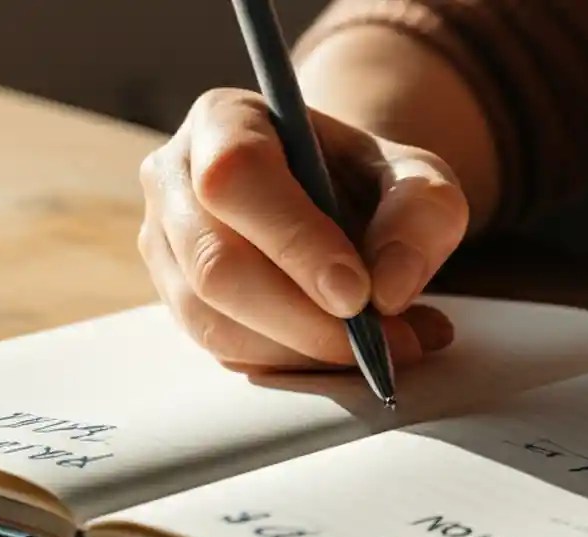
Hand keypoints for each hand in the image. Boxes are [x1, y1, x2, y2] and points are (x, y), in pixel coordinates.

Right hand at [137, 88, 467, 372]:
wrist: (334, 202)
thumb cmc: (367, 182)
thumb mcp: (417, 178)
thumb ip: (421, 216)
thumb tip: (389, 290)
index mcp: (225, 121)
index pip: (236, 178)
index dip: (294, 241)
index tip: (358, 294)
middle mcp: (175, 179)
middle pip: (213, 263)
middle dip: (302, 318)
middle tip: (379, 340)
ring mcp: (166, 246)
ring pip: (211, 319)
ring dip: (301, 350)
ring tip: (382, 347)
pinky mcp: (178, 302)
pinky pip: (224, 350)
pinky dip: (292, 364)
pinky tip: (345, 352)